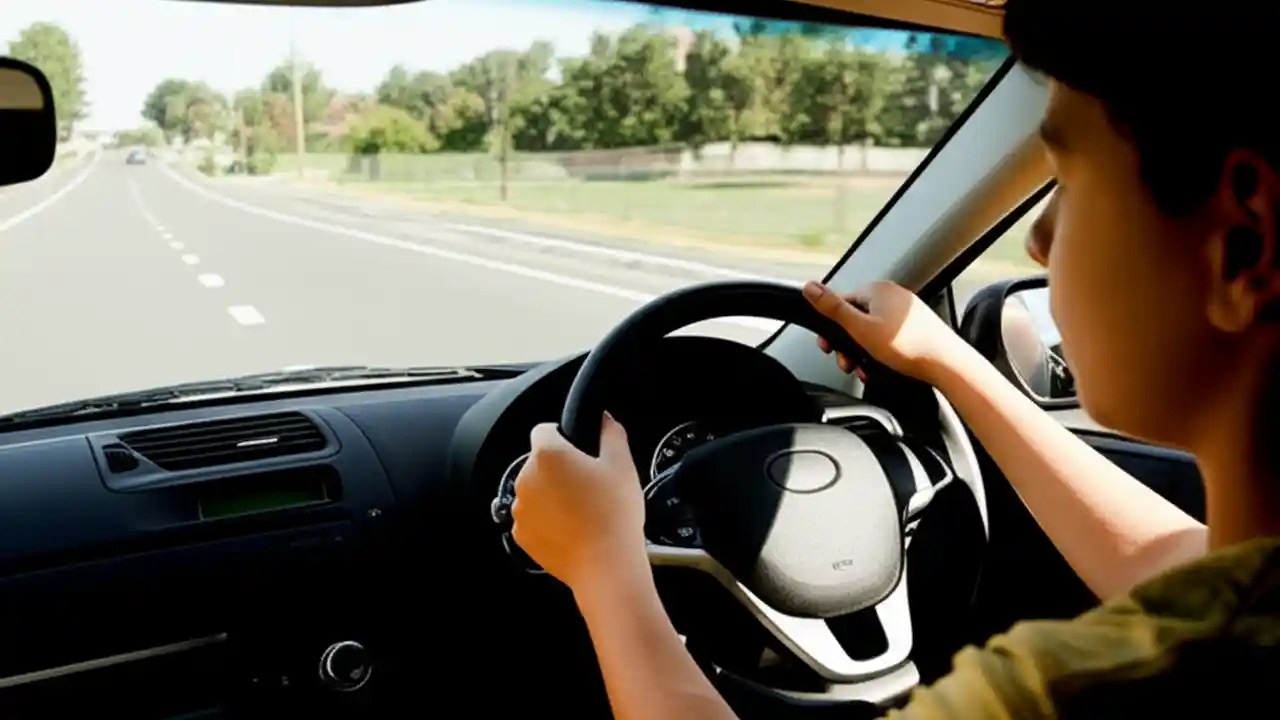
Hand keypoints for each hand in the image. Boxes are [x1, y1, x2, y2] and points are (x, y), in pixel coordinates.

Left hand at [512, 413, 646, 590]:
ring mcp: (521, 509)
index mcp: (548, 454)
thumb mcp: (622, 464)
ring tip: (582, 509)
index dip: (563, 435)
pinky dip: (546, 520)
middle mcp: (526, 479)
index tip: (578, 450)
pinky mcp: (522, 535)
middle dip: (559, 468)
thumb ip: (611, 432)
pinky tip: (572, 528)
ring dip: (551, 494)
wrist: (605, 565)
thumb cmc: (614, 515)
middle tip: (588, 484)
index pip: (543, 429)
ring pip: (535, 491)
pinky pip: (532, 518)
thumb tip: (604, 419)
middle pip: (539, 462)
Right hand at [803, 280, 965, 384]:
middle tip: (847, 362)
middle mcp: (893, 295)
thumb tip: (809, 287)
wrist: (946, 364)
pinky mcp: (916, 326)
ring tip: (866, 368)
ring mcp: (906, 311)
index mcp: (877, 290)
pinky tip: (883, 367)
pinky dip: (881, 352)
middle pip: (856, 319)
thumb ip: (832, 308)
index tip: (829, 347)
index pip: (841, 304)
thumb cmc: (907, 346)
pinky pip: (889, 337)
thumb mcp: (860, 328)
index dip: (832, 328)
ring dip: (863, 352)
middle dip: (848, 343)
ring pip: (872, 331)